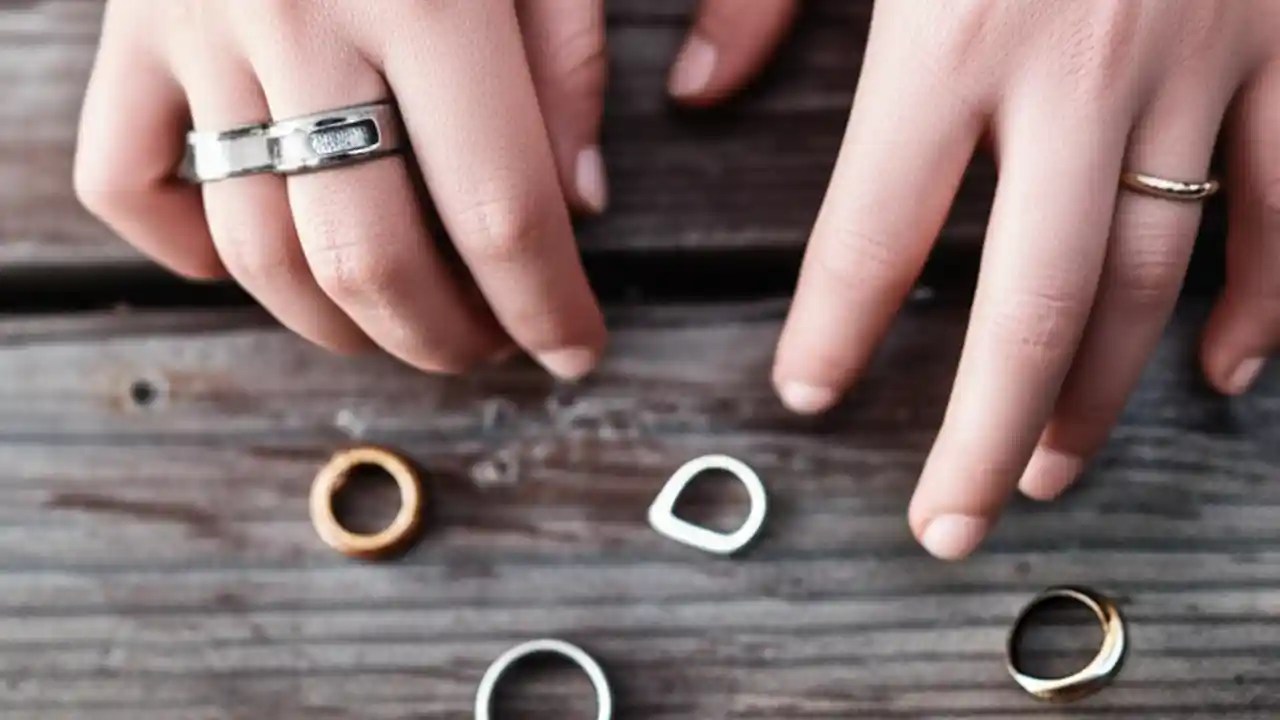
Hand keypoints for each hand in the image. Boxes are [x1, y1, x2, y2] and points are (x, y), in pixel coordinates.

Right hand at [75, 0, 609, 378]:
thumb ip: (564, 70)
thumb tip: (576, 214)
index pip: (504, 209)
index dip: (549, 307)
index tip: (577, 353)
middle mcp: (298, 15)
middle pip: (370, 254)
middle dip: (446, 337)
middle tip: (492, 346)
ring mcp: (194, 25)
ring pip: (256, 247)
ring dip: (339, 323)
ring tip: (405, 324)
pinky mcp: (127, 28)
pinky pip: (125, 182)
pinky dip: (188, 251)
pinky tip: (265, 256)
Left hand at [769, 1, 1279, 558]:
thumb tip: (699, 85)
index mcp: (949, 36)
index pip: (874, 236)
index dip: (833, 334)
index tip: (809, 393)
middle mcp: (1078, 67)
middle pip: (1032, 308)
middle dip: (982, 440)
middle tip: (946, 523)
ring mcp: (1196, 58)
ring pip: (1152, 277)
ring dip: (1099, 394)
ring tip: (1045, 467)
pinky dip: (1262, 298)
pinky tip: (1219, 367)